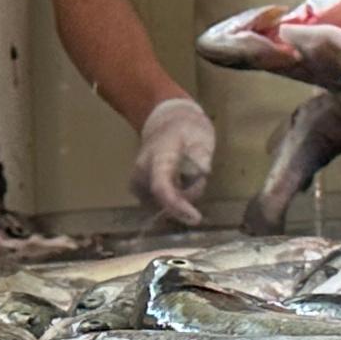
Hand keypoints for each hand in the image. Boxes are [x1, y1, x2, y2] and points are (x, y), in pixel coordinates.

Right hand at [131, 95, 219, 226]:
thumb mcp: (201, 135)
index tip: (196, 217)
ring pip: (161, 205)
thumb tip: (202, 172)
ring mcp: (137, 181)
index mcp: (158, 156)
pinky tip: (180, 183)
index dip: (177, 206)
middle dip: (186, 200)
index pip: (161, 187)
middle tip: (200, 179)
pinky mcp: (138, 189)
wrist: (165, 121)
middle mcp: (142, 171)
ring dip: (180, 199)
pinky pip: (158, 203)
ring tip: (189, 176)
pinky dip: (173, 199)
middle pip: (162, 202)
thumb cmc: (186, 128)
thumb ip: (202, 154)